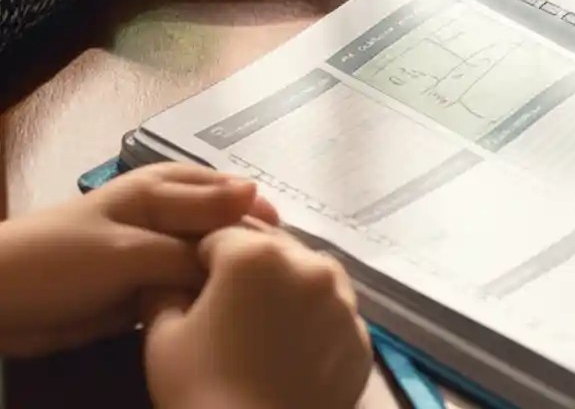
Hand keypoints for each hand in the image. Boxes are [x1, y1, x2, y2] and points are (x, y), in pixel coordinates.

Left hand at [0, 164, 275, 356]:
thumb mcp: (131, 245)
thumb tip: (256, 195)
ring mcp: (161, 251)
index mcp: (167, 187)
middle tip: (287, 283)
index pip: (235, 196)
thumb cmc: (61, 261)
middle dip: (255, 251)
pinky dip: (212, 300)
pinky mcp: (152, 286)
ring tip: (270, 304)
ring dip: (235, 278)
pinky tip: (236, 317)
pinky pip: (194, 289)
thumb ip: (193, 231)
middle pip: (230, 227)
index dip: (263, 221)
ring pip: (214, 261)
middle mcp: (172, 213)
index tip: (291, 255)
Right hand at [144, 226, 370, 408]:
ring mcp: (344, 301)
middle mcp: (311, 265)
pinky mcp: (361, 336)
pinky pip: (333, 313)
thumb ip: (166, 287)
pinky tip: (292, 349)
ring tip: (263, 326)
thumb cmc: (200, 390)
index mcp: (258, 255)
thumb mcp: (162, 334)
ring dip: (287, 287)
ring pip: (310, 275)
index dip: (201, 258)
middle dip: (248, 268)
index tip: (191, 284)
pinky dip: (314, 320)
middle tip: (227, 307)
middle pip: (272, 249)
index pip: (222, 234)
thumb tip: (173, 270)